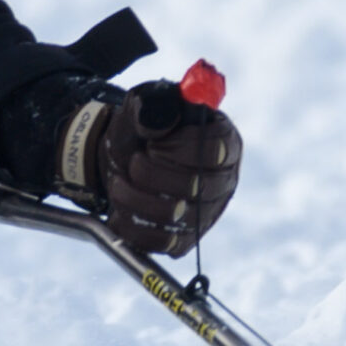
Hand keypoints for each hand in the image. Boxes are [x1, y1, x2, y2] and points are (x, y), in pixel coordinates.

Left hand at [62, 79, 241, 256]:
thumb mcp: (142, 104)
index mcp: (224, 142)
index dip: (179, 148)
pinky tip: (122, 203)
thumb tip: (156, 118)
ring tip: (120, 178)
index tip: (153, 143)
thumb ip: (150, 104)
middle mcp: (223, 181)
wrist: (124, 158)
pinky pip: (159, 242)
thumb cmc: (143, 128)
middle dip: (152, 172)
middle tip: (134, 160)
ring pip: (174, 216)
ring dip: (134, 196)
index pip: (215, 150)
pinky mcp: (185, 239)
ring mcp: (206, 214)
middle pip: (197, 187)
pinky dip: (131, 222)